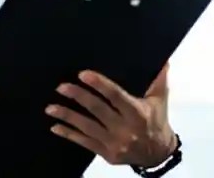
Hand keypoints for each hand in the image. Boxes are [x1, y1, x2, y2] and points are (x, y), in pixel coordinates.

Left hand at [46, 64, 175, 166]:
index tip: (83, 74)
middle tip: (61, 87)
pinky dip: (69, 134)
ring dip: (67, 116)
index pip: (116, 96)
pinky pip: (85, 143)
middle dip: (78, 97)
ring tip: (50, 108)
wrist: (158, 154)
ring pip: (87, 127)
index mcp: (138, 113)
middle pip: (98, 110)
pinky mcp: (107, 154)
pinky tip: (55, 127)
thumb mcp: (160, 100)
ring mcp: (115, 143)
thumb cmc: (156, 121)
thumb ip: (158, 79)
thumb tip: (162, 58)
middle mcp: (126, 129)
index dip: (99, 85)